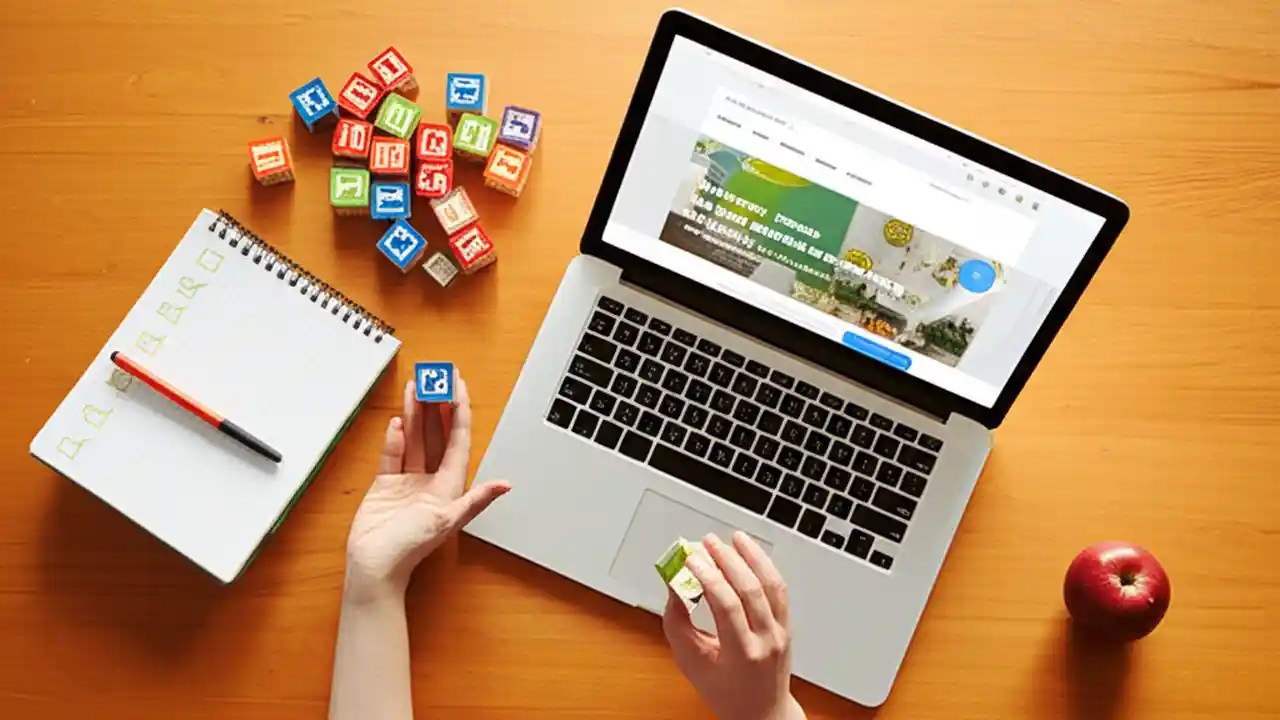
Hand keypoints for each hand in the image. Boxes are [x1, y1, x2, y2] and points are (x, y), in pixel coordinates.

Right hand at [345, 371, 509, 599]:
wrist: (374, 568)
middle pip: (436, 434)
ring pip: (414, 439)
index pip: (457, 440)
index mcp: (448, 485)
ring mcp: (407, 482)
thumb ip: (476, 500)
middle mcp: (430, 480)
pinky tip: (398, 420)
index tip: (458, 388)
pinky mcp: (384, 486)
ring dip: (416, 414)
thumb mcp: (447, 521)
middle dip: (438, 406)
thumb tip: (505, 485)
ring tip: (416, 387)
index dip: (459, 412)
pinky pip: (391, 455)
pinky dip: (394, 438)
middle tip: (438, 378)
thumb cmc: (411, 549)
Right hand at [663, 532, 804, 719]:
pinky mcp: (787, 625)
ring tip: (733, 539)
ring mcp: (781, 631)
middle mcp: (766, 640)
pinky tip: (752, 553)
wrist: (761, 713)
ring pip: (771, 584)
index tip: (691, 560)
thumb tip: (673, 586)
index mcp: (741, 653)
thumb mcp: (691, 663)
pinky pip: (779, 589)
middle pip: (750, 589)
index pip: (727, 606)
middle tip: (708, 542)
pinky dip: (766, 567)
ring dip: (751, 556)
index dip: (708, 577)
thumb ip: (678, 624)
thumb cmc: (725, 693)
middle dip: (727, 560)